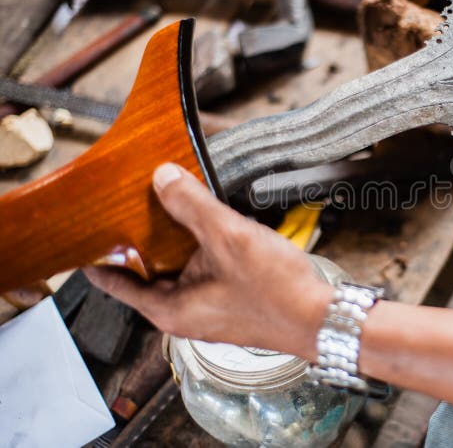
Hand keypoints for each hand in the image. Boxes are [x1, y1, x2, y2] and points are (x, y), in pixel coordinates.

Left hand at [84, 163, 331, 359]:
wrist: (322, 318)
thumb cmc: (277, 291)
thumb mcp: (229, 238)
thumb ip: (192, 206)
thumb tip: (162, 178)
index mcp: (169, 308)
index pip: (115, 281)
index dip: (99, 253)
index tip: (87, 228)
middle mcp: (182, 314)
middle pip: (146, 271)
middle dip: (141, 237)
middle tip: (133, 201)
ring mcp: (206, 310)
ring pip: (177, 269)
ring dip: (175, 241)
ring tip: (173, 204)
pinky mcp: (227, 303)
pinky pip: (201, 272)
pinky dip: (199, 250)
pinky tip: (213, 226)